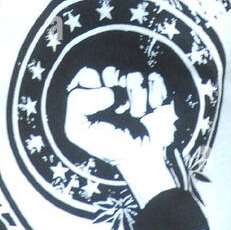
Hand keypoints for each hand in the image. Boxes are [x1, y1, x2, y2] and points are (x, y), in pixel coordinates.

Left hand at [64, 65, 176, 207]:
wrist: (142, 158)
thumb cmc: (109, 145)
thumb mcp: (78, 131)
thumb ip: (75, 104)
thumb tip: (106, 91)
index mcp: (92, 93)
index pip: (87, 72)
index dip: (92, 87)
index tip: (98, 105)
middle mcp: (112, 86)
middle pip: (111, 71)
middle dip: (115, 95)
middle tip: (118, 112)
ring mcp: (134, 86)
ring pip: (134, 75)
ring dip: (136, 99)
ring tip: (136, 115)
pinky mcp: (155, 88)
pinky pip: (154, 78)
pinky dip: (154, 95)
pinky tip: (152, 109)